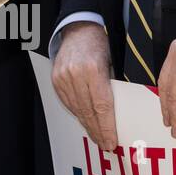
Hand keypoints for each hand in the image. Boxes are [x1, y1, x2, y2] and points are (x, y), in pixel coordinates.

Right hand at [52, 22, 117, 150]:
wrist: (77, 29)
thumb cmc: (99, 45)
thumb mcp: (112, 63)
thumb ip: (113, 87)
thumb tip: (120, 115)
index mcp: (93, 70)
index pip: (101, 106)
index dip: (106, 127)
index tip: (112, 141)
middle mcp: (75, 74)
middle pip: (88, 111)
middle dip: (98, 131)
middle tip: (106, 145)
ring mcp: (62, 77)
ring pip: (76, 109)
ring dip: (87, 125)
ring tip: (97, 137)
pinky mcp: (55, 79)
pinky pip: (67, 102)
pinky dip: (77, 113)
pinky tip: (85, 121)